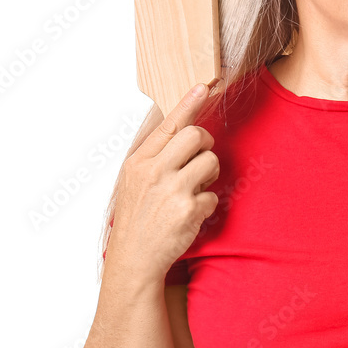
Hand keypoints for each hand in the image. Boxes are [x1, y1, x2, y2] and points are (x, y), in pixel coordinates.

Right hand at [109, 82, 220, 277]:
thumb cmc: (136, 220)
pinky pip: (214, 194)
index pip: (168, 125)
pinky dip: (207, 205)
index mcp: (138, 162)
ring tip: (193, 190)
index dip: (188, 104)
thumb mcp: (133, 183)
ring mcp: (172, 190)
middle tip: (198, 161)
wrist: (133, 260)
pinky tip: (190, 215)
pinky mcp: (189, 209)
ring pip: (211, 162)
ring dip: (209, 176)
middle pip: (197, 136)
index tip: (204, 86)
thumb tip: (178, 131)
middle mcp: (154, 172)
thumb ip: (154, 158)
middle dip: (206, 145)